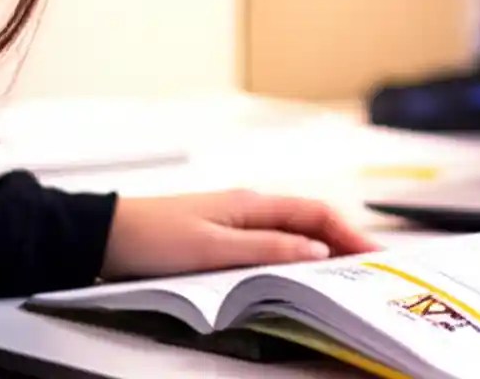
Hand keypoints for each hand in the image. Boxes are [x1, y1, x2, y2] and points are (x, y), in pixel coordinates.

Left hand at [101, 190, 380, 279]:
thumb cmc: (150, 236)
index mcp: (253, 203)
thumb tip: (316, 252)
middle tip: (373, 268)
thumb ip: (266, 249)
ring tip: (346, 275)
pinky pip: (273, 245)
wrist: (102, 235)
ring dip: (322, 252)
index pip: (317, 214)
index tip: (377, 254)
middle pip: (312, 223)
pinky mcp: (223, 239)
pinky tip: (298, 276)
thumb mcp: (212, 249)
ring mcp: (238, 222)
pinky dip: (295, 258)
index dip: (351, 233)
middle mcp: (250, 208)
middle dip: (345, 242)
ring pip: (294, 235)